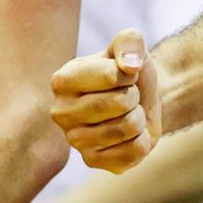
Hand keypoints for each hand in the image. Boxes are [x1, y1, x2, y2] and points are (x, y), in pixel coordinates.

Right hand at [50, 29, 161, 174]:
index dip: (128, 72)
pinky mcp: (93, 162)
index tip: (123, 73)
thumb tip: (129, 66)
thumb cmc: (128, 70)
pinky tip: (127, 133)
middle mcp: (60, 112)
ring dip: (138, 116)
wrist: (141, 99)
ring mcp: (75, 140)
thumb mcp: (130, 44)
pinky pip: (135, 150)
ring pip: (128, 127)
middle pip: (119, 103)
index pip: (110, 75)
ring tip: (126, 112)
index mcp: (62, 80)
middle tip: (126, 94)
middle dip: (134, 95)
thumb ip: (129, 41)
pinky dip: (142, 138)